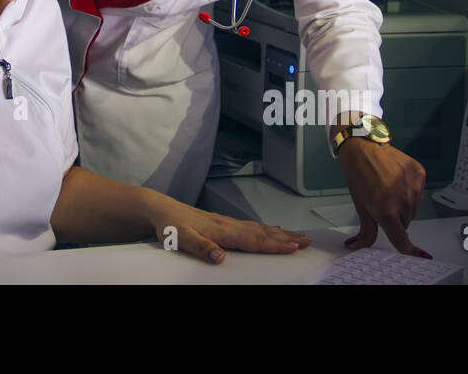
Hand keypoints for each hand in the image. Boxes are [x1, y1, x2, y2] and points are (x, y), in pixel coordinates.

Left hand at [144, 193, 311, 264]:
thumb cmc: (170, 225)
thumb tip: (220, 257)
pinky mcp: (223, 222)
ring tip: (298, 236)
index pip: (254, 240)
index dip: (275, 245)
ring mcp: (227, 222)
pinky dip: (266, 229)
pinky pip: (251, 226)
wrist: (160, 209)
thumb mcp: (180, 238)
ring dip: (280, 233)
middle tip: (307, 241)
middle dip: (286, 238)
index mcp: (222, 231)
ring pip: (259, 228)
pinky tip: (271, 229)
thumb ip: (201, 247)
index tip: (295, 248)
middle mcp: (228, 225)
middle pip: (263, 233)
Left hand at [337, 139, 429, 257]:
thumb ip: (365, 231)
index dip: (410, 250)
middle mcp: (402, 200)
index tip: (420, 256)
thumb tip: (355, 246)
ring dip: (404, 204)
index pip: (402, 239)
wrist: (363, 148)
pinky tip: (397, 179)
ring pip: (413, 208)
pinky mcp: (420, 174)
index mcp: (386, 211)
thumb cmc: (359, 175)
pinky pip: (419, 193)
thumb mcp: (360, 206)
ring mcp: (413, 186)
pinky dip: (410, 189)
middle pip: (406, 223)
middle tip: (383, 201)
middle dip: (396, 217)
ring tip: (389, 188)